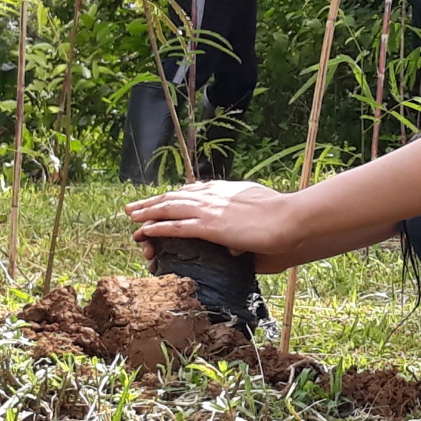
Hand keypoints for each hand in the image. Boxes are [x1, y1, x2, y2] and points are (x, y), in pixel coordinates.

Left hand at [126, 180, 296, 260]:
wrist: (289, 218)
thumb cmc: (281, 213)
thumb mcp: (260, 205)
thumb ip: (247, 210)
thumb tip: (245, 220)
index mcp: (224, 189)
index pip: (192, 191)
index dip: (173, 195)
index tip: (161, 199)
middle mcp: (212, 195)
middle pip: (174, 197)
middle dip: (151, 202)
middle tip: (133, 207)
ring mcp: (209, 210)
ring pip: (169, 209)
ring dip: (148, 212)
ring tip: (132, 216)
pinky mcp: (209, 227)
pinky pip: (176, 227)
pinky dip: (158, 228)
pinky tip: (144, 231)